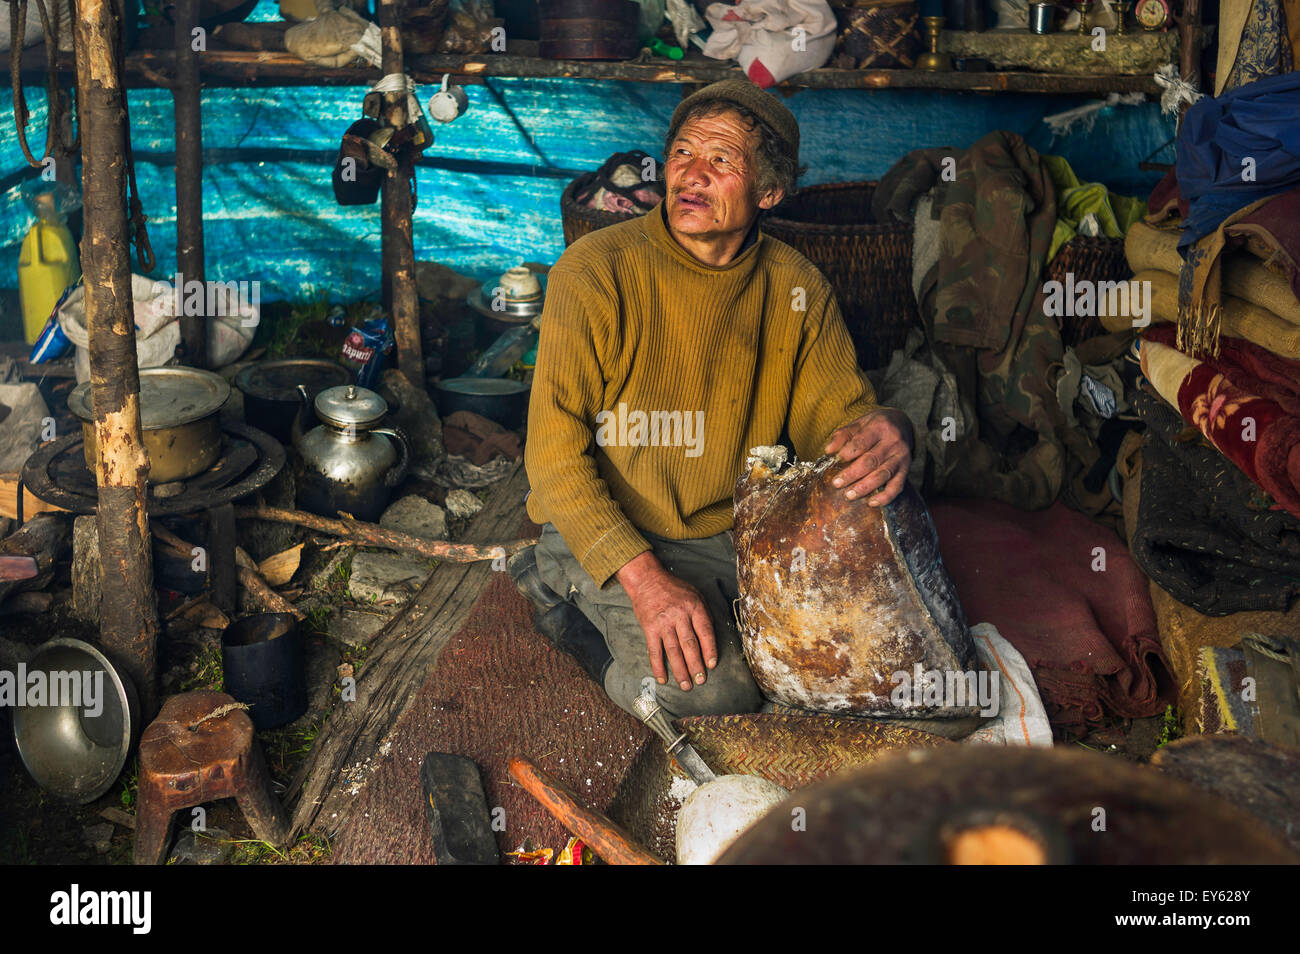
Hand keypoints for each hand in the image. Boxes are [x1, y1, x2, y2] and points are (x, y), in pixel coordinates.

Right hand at [616, 551, 716, 691]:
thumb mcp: (695, 594)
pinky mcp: (650, 628)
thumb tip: (710, 638)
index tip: (712, 664)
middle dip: (696, 665)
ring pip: (673, 651)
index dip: (710, 650)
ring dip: (680, 670)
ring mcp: (663, 623)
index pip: (705, 632)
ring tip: (686, 685)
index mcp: (694, 607)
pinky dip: (658, 666)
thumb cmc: (674, 588)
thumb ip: (703, 614)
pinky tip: (662, 678)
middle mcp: (679, 616)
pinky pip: (654, 650)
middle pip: (690, 645)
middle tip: (700, 680)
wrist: (647, 580)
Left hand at [823, 407, 913, 506]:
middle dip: (852, 474)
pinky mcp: (906, 470)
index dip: (848, 453)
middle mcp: (893, 442)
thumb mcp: (859, 423)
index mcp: (880, 427)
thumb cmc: (875, 425)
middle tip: (836, 484)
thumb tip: (828, 450)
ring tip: (849, 495)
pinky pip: (897, 486)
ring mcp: (901, 457)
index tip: (835, 461)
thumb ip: (843, 435)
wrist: (902, 423)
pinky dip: (885, 497)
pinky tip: (872, 503)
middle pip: (871, 461)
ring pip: (882, 475)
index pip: (862, 442)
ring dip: (865, 487)